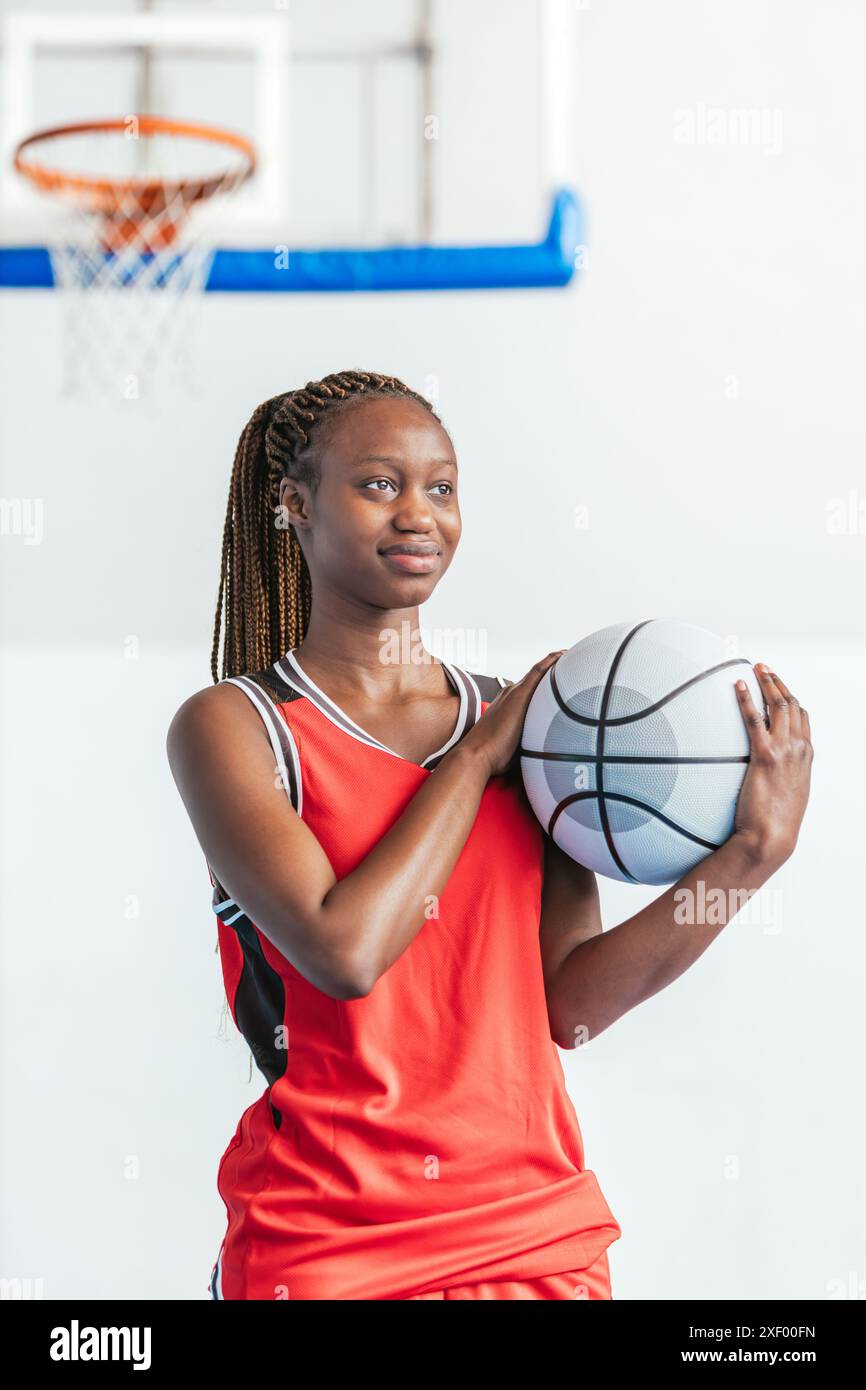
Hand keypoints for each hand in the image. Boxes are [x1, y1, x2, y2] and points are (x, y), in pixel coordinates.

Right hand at [460, 650, 566, 777]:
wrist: (476, 755)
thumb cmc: (492, 757)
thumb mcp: (512, 747)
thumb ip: (526, 742)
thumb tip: (543, 752)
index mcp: (505, 705)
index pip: (528, 691)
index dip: (541, 684)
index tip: (553, 681)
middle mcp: (509, 694)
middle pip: (534, 680)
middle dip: (550, 673)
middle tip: (568, 666)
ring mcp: (514, 693)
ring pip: (538, 673)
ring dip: (553, 665)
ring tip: (569, 657)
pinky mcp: (520, 694)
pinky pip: (539, 671)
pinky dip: (551, 661)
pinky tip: (563, 654)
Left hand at [732, 664, 812, 866]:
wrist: (772, 837)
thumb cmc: (777, 821)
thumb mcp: (789, 791)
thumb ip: (785, 773)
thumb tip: (774, 766)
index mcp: (806, 756)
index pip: (802, 717)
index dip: (790, 696)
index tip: (779, 685)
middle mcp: (799, 749)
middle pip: (791, 705)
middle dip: (777, 682)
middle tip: (764, 667)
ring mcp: (784, 751)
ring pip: (777, 706)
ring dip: (766, 683)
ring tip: (755, 668)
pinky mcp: (764, 756)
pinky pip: (753, 720)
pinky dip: (746, 700)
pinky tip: (738, 686)